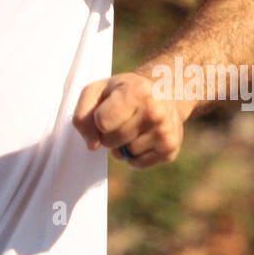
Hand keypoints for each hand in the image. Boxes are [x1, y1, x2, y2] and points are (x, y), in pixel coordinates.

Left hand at [72, 71, 188, 168]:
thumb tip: (92, 145)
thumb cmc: (125, 91)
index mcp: (136, 91)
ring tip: (134, 126)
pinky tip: (144, 136)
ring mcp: (165, 131)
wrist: (165, 91)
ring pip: (124, 154)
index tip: (109, 108)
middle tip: (121, 118)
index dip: (99, 119)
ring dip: (122, 145)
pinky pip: (136, 163)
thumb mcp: (98, 90)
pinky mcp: (170, 149)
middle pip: (111, 141)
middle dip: (109, 133)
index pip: (102, 122)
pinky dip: (134, 155)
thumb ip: (83, 115)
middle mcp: (154, 111)